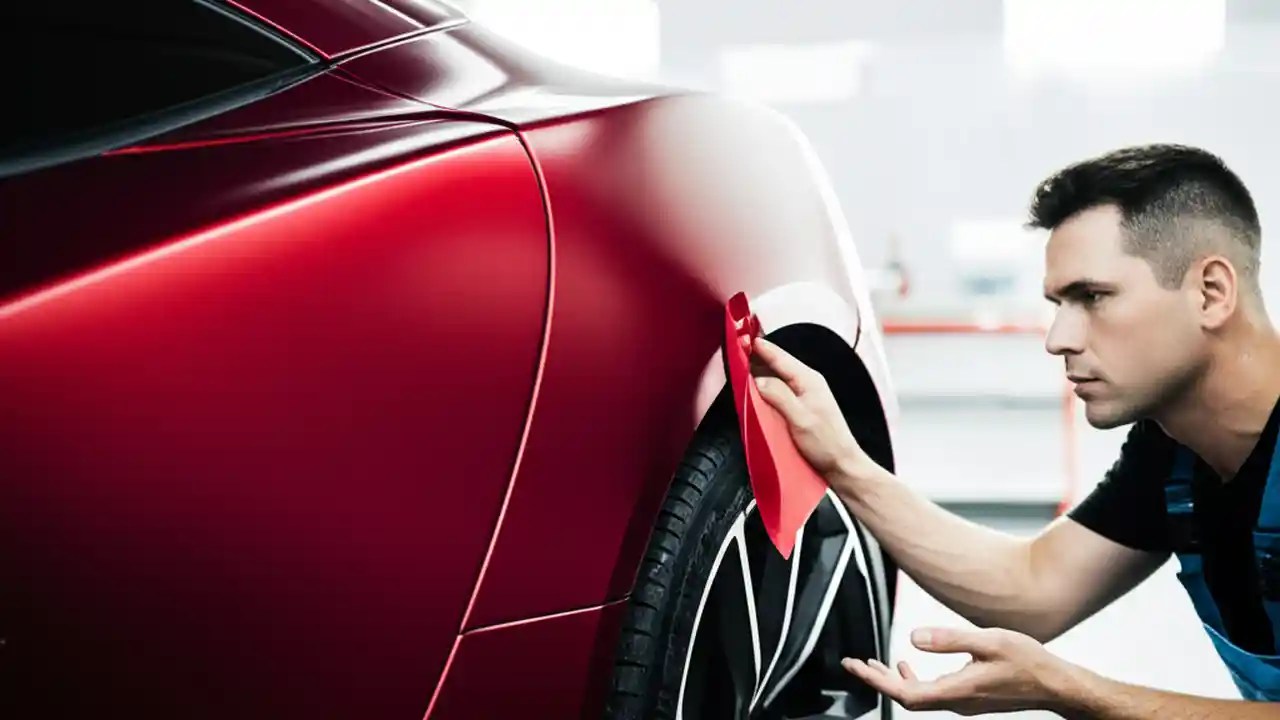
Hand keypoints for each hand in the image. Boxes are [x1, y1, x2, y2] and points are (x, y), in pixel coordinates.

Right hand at [749, 336, 878, 480]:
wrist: (841, 465)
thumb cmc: (826, 443)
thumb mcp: (800, 418)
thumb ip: (778, 396)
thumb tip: (757, 380)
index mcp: (808, 380)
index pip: (780, 357)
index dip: (760, 347)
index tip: (742, 337)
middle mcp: (807, 383)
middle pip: (776, 365)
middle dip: (756, 358)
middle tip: (735, 351)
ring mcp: (804, 395)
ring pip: (776, 378)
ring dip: (759, 373)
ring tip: (740, 367)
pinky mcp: (800, 407)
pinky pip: (779, 391)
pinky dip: (765, 388)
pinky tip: (755, 391)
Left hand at [842, 627, 1076, 715]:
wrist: (1056, 685)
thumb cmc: (1028, 663)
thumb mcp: (988, 642)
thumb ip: (949, 640)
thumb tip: (913, 638)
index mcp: (956, 691)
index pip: (904, 694)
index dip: (876, 680)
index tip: (855, 666)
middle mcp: (955, 702)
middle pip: (906, 698)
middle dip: (877, 680)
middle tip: (856, 664)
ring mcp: (962, 703)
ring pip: (917, 697)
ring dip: (894, 681)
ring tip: (875, 664)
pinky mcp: (969, 698)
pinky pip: (931, 694)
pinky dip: (913, 680)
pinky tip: (910, 664)